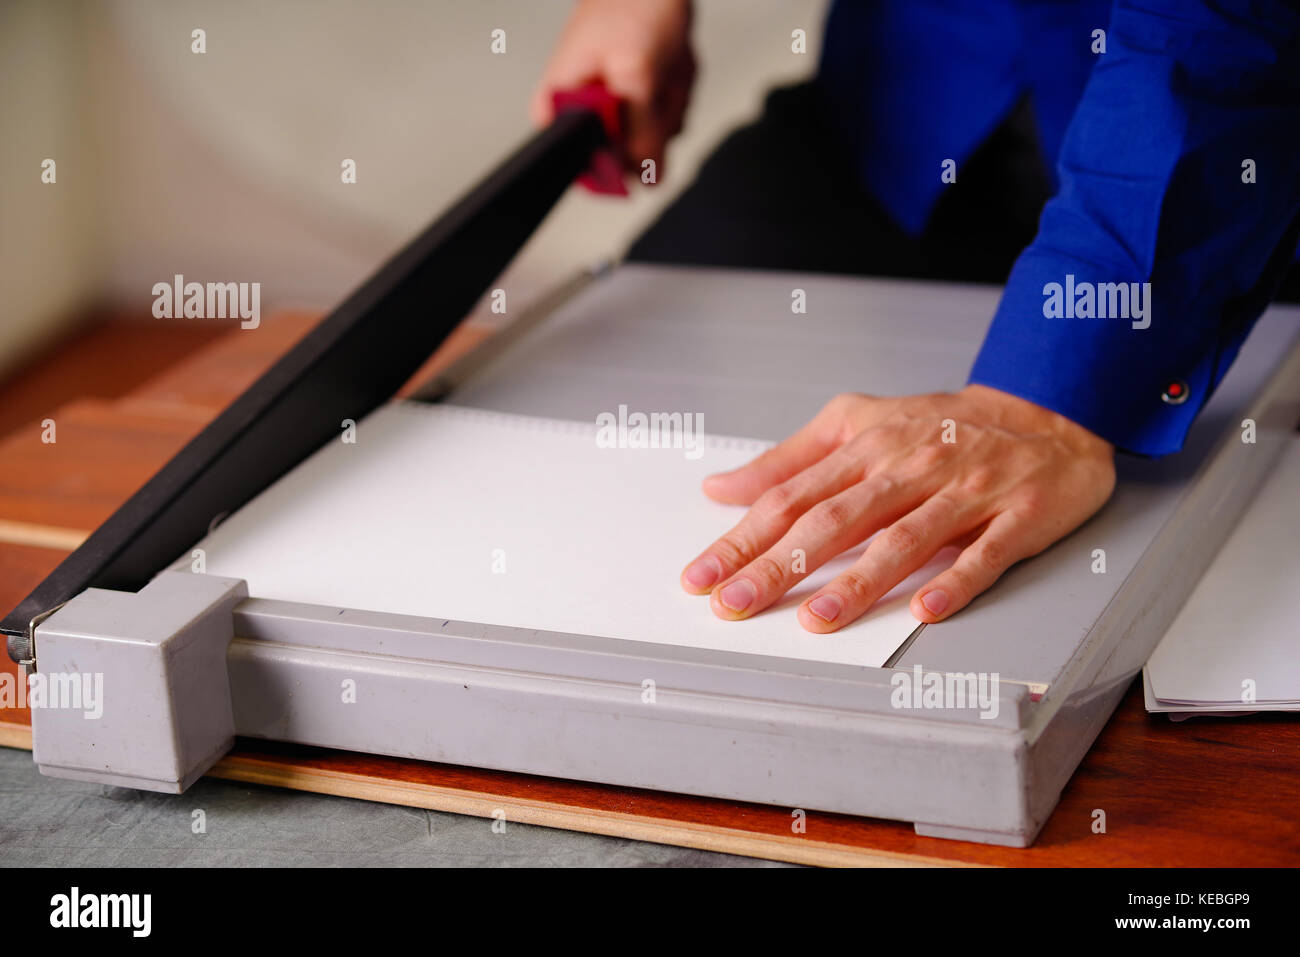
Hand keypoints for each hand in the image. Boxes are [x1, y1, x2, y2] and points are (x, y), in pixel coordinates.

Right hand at [530, 0, 695, 176]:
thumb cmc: (632, 6)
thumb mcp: (636, 74)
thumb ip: (640, 132)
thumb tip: (648, 175)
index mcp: (560, 106)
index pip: (577, 166)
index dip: (610, 166)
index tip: (632, 143)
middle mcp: (585, 113)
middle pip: (625, 159)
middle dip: (650, 125)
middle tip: (649, 88)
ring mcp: (615, 110)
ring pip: (653, 142)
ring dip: (668, 106)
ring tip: (659, 71)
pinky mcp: (639, 104)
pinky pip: (667, 122)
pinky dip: (676, 97)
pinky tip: (668, 73)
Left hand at [680, 386, 1115, 630]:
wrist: (1045, 411)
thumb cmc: (941, 425)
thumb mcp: (857, 421)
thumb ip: (789, 459)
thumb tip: (721, 487)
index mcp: (866, 446)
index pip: (793, 496)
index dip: (744, 537)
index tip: (704, 574)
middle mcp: (909, 468)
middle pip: (835, 520)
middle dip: (780, 565)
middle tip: (735, 604)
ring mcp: (965, 491)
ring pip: (905, 539)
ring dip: (859, 581)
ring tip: (816, 619)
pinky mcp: (1018, 515)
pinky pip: (986, 552)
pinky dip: (957, 581)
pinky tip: (926, 608)